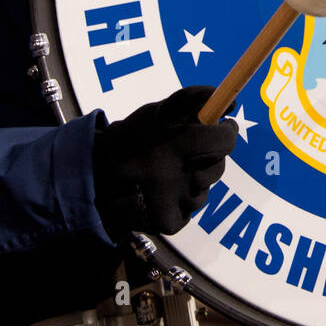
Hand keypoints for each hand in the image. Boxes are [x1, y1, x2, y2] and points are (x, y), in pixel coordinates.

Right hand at [92, 86, 237, 238]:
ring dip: (195, 179)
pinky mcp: (168, 223)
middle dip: (212, 155)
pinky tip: (161, 193)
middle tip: (197, 149)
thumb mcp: (156, 112)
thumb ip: (192, 102)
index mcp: (173, 145)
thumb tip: (230, 103)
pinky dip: (181, 201)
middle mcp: (176, 177)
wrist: (94, 175)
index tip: (225, 125)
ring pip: (204, 189)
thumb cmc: (130, 138)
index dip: (227, 132)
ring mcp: (173, 204)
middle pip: (217, 167)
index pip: (222, 141)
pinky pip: (189, 209)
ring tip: (169, 172)